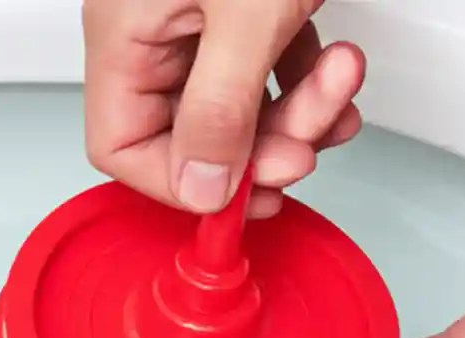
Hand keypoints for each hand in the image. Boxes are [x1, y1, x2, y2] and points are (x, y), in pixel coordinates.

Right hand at [82, 0, 363, 217]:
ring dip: (300, 110)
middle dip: (268, 141)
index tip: (249, 192)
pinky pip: (266, 67)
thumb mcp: (245, 13)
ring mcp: (194, 16)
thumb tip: (203, 189)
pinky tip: (336, 66)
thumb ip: (219, 106)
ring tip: (340, 75)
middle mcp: (151, 31)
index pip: (124, 149)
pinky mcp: (241, 4)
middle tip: (311, 134)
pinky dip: (306, 79)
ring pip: (240, 105)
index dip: (187, 186)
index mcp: (124, 36)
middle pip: (194, 132)